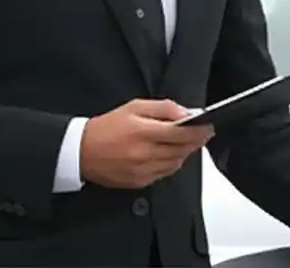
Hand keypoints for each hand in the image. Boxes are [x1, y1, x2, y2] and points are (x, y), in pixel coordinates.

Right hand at [79, 99, 213, 188]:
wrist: (82, 151)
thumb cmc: (106, 127)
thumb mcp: (133, 107)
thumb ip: (162, 108)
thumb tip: (186, 113)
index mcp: (143, 132)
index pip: (182, 133)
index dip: (199, 130)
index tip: (208, 125)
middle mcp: (145, 153)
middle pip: (182, 149)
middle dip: (195, 141)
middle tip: (202, 133)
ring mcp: (143, 170)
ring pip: (176, 163)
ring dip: (184, 152)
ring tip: (184, 142)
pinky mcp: (140, 182)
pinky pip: (165, 174)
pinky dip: (171, 163)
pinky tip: (168, 154)